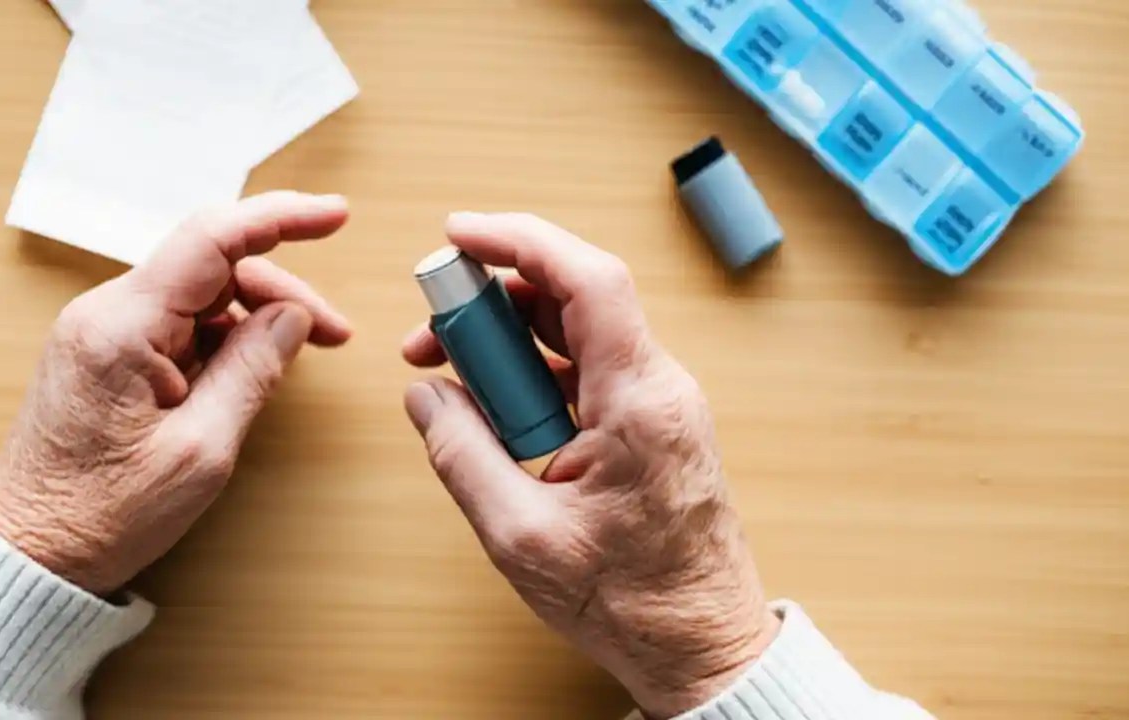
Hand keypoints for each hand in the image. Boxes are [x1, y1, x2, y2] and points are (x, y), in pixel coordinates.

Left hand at [0, 192, 352, 595]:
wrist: (29, 554)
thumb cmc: (100, 515)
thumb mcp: (201, 450)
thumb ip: (253, 371)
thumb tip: (292, 317)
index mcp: (122, 328)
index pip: (212, 240)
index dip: (281, 219)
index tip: (334, 215)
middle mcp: (105, 314)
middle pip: (213, 267)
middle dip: (282, 292)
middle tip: (336, 334)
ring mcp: (102, 331)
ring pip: (200, 295)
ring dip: (256, 318)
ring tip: (299, 359)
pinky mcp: (106, 353)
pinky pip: (179, 322)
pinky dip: (224, 338)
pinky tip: (251, 372)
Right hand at [402, 213, 779, 718]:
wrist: (702, 647)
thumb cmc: (633, 603)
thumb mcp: (522, 537)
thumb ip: (462, 456)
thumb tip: (426, 396)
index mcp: (640, 402)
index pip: (587, 281)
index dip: (521, 240)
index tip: (459, 233)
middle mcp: (659, 389)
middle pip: (574, 300)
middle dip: (494, 297)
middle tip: (429, 328)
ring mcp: (658, 406)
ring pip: (576, 336)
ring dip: (509, 340)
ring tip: (444, 370)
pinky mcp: (648, 427)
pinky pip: (584, 374)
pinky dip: (532, 376)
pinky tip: (489, 407)